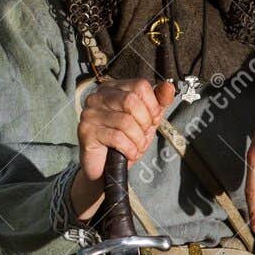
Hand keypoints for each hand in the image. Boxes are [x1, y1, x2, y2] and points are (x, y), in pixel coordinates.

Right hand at [71, 77, 174, 219]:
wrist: (108, 169)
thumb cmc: (126, 141)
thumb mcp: (148, 120)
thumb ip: (159, 102)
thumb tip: (169, 86)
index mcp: (113, 89)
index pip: (140, 85)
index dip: (153, 106)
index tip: (152, 121)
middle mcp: (98, 96)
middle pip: (132, 100)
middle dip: (145, 122)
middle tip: (143, 136)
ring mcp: (90, 113)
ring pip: (125, 121)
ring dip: (138, 139)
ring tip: (136, 147)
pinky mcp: (86, 131)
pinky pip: (117, 137)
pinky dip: (129, 149)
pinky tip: (128, 154)